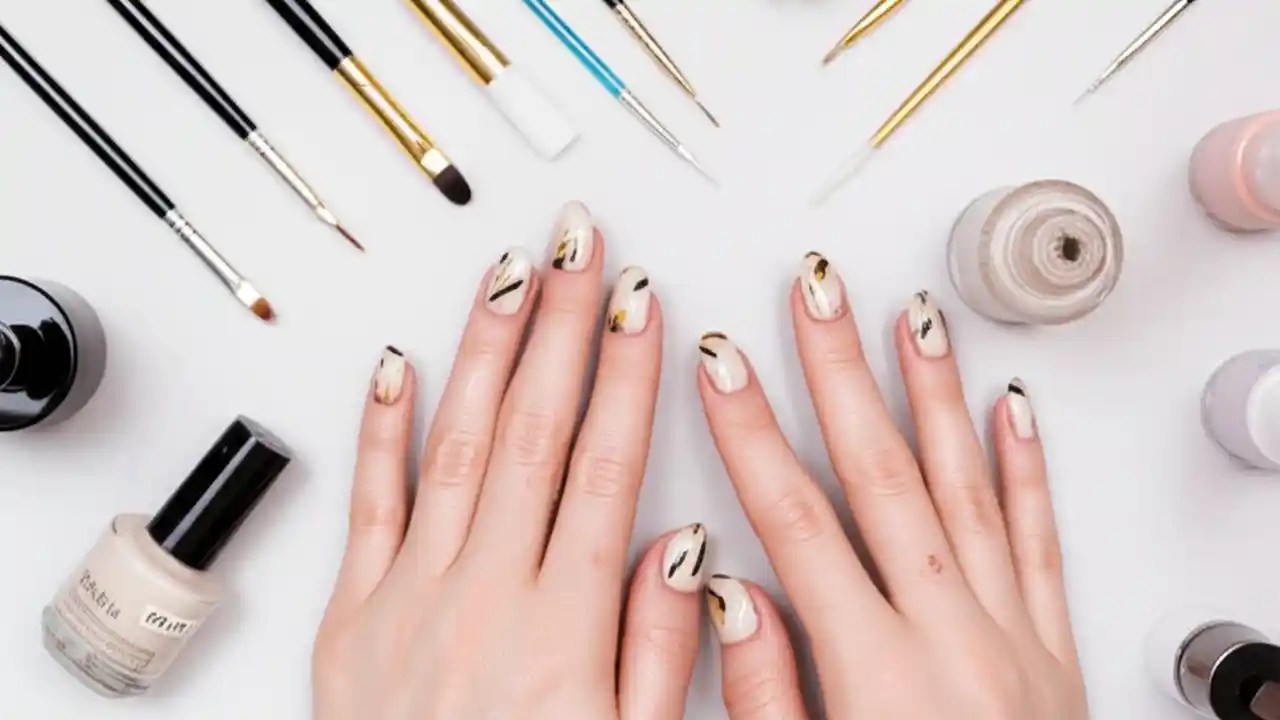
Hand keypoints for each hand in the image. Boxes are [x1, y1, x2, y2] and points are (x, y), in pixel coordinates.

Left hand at [312, 203, 706, 719]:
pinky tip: (399, 364)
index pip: (607, 466)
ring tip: (512, 276)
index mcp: (563, 627)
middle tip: (581, 247)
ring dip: (489, 349)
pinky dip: (382, 427)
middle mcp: (485, 594)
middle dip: (565, 324)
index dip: (628, 376)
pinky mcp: (352, 614)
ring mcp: (411, 596)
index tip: (643, 307)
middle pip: (536, 429)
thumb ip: (660, 649)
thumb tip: (683, 547)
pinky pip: (370, 501)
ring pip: (459, 442)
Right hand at [696, 253, 1087, 718]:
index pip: (793, 520)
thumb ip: (767, 692)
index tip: (718, 364)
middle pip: (880, 473)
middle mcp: (948, 635)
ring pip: (964, 483)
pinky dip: (1024, 463)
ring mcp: (1008, 632)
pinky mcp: (1053, 645)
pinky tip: (1008, 402)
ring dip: (929, 391)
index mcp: (875, 670)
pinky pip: (1038, 537)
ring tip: (909, 316)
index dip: (747, 433)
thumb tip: (726, 594)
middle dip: (836, 370)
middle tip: (813, 292)